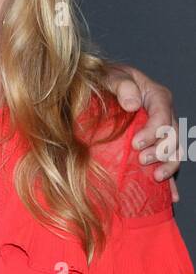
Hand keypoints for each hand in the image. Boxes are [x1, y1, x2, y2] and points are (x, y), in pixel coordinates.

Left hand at [108, 64, 179, 200]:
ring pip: (174, 151)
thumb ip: (122, 85)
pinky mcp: (153, 147)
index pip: (163, 114)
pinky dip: (170, 181)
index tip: (136, 144)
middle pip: (173, 136)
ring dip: (168, 166)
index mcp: (156, 97)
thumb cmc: (105, 81)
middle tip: (142, 160)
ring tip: (155, 177)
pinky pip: (165, 164)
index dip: (154, 131)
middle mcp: (163, 116)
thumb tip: (133, 104)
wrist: (99, 91)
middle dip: (161, 150)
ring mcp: (160, 133)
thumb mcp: (111, 76)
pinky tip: (172, 196)